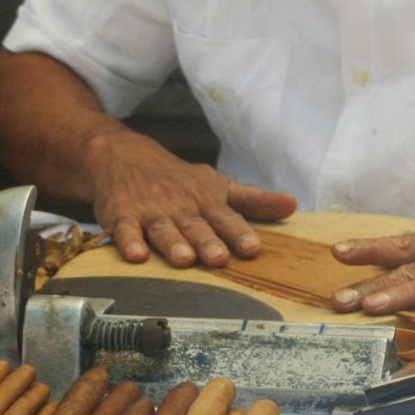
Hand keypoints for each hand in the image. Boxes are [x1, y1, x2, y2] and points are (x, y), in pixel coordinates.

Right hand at [87, 129, 296, 266]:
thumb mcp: (217, 185)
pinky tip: (134, 255)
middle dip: (208, 242)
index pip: (227, 218)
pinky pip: (124, 230)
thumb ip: (252, 200)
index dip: (239, 233)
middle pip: (196, 227)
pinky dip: (127, 241)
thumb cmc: (179, 180)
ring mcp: (151, 211)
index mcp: (207, 201)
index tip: (252, 248)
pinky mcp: (122, 215)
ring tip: (184, 259)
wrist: (124, 155)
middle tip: (218, 259)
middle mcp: (181, 207)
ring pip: (163, 229)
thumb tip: (292, 206)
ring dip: (173, 244)